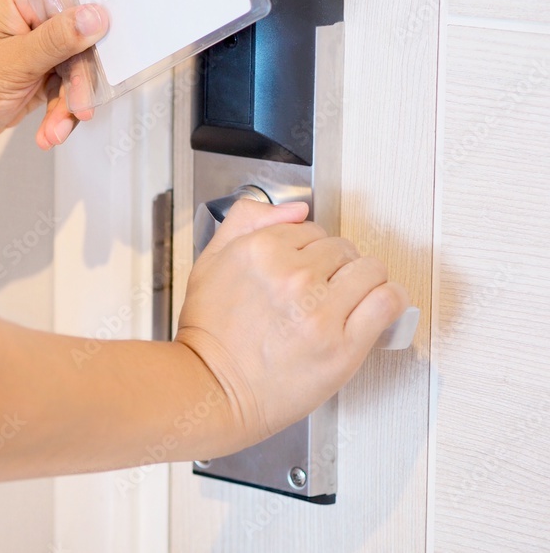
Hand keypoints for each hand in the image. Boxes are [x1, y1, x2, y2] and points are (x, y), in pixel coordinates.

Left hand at [0, 0, 107, 153]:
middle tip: (78, 110)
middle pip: (78, 40)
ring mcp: (32, 44)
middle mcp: (24, 15)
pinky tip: (48, 131)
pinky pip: (65, 87)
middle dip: (77, 83)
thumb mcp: (11, 64)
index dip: (90, 34)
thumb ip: (57, 39)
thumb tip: (95, 16)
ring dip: (68, 104)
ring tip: (53, 131)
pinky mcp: (36, 69)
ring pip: (74, 69)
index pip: (70, 4)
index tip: (103, 62)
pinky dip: (61, 112)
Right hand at [175, 199, 409, 450]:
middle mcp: (292, 275)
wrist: (211, 389)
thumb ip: (246, 221)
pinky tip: (376, 307)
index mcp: (260, 249)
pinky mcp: (342, 345)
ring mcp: (319, 310)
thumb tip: (294, 209)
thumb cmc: (208, 334)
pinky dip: (389, 300)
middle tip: (319, 290)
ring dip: (363, 281)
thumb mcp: (210, 261)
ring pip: (370, 269)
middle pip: (342, 248)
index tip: (303, 270)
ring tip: (347, 301)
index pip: (311, 228)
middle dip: (333, 266)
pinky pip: (387, 302)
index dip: (307, 250)